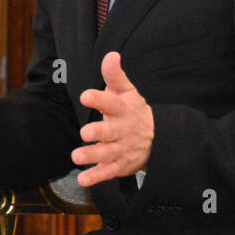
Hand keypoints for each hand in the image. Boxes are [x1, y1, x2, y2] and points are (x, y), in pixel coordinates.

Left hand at [73, 51, 152, 187]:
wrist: (158, 137)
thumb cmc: (132, 110)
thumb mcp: (126, 91)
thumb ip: (114, 75)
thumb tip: (111, 55)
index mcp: (123, 110)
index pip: (111, 103)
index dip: (99, 99)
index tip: (85, 96)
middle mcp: (123, 130)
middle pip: (110, 132)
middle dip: (98, 133)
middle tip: (85, 133)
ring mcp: (122, 148)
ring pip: (108, 153)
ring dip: (93, 156)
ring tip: (76, 157)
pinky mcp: (120, 164)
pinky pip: (108, 172)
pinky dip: (97, 177)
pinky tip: (83, 180)